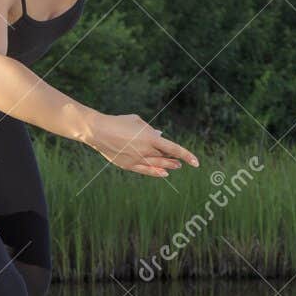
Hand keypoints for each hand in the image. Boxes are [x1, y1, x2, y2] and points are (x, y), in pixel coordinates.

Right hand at [82, 112, 199, 177]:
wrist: (99, 131)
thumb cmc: (119, 122)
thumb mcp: (138, 122)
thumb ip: (150, 130)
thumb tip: (160, 137)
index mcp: (150, 138)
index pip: (174, 149)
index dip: (187, 155)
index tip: (196, 162)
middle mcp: (146, 151)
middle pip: (165, 158)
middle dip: (174, 160)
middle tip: (180, 162)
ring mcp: (137, 159)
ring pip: (157, 166)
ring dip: (167, 166)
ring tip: (174, 167)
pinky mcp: (128, 165)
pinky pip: (145, 170)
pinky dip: (155, 172)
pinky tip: (163, 174)